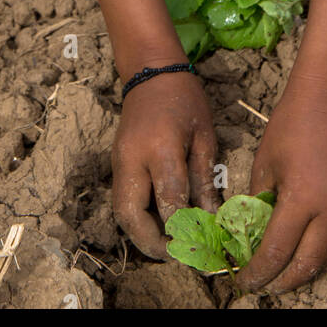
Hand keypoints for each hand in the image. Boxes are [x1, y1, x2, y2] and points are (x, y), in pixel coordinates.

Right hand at [111, 70, 221, 259]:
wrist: (150, 71)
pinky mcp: (116, 163)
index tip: (201, 247)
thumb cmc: (184, 99)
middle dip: (150, 242)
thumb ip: (204, 178)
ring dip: (141, 234)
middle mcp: (133, 159)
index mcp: (160, 149)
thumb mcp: (204, 135)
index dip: (183, 228)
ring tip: (168, 247)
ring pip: (121, 211)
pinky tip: (158, 225)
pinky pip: (123, 200)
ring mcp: (119, 162)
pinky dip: (137, 219)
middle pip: (130, 214)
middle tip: (175, 256)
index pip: (168, 199)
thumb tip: (210, 217)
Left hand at [236, 77, 326, 294]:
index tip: (244, 280)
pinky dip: (322, 250)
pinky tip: (306, 250)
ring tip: (283, 274)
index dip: (258, 271)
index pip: (277, 250)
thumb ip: (258, 201)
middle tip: (263, 286)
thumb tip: (249, 230)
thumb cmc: (291, 123)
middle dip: (283, 281)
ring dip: (305, 269)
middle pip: (307, 264)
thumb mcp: (265, 162)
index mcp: (303, 199)